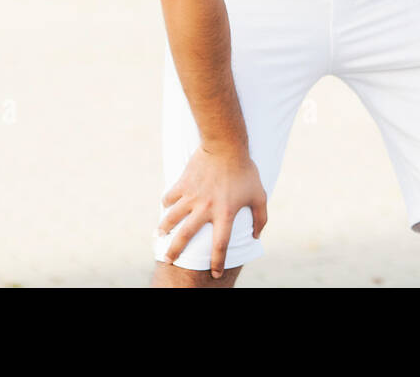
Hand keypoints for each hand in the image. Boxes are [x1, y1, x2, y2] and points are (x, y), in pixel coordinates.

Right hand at [157, 145, 267, 278]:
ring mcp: (192, 196)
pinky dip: (166, 203)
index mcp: (225, 213)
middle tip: (169, 260)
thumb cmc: (245, 171)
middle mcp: (205, 208)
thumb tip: (256, 235)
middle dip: (176, 250)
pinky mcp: (183, 183)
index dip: (217, 262)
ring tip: (159, 236)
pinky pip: (170, 197)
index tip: (214, 274)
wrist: (226, 145)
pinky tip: (166, 207)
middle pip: (186, 236)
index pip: (220, 245)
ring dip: (164, 228)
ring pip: (172, 217)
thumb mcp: (259, 195)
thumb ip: (260, 217)